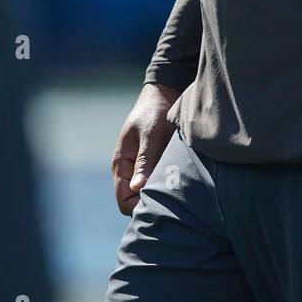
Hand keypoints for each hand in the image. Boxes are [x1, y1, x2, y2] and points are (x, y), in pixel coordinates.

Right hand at [111, 83, 180, 215]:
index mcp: (121, 164)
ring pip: (146, 195)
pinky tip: (180, 184)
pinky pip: (156, 184)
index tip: (161, 203)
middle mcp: (128, 170)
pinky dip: (165, 187)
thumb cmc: (155, 111)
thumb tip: (138, 189)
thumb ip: (145, 160)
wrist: (164, 94)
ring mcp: (140, 168)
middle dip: (150, 205)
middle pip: (134, 203)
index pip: (124, 201)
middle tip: (173, 201)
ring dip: (159, 196)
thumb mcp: (151, 134)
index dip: (139, 207)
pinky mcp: (153, 164)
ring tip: (178, 193)